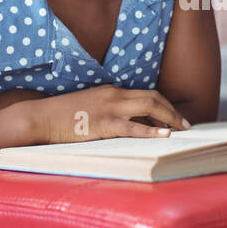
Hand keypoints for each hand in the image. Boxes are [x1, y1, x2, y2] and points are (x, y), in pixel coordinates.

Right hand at [27, 85, 189, 143]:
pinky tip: (165, 135)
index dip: (164, 105)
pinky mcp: (103, 124)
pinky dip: (152, 131)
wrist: (39, 117)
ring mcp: (109, 108)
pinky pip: (133, 128)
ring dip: (170, 118)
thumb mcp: (89, 109)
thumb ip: (108, 112)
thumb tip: (126, 125)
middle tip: (186, 125)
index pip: (146, 94)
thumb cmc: (61, 117)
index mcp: (111, 91)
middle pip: (154, 97)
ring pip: (149, 108)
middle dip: (173, 111)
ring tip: (182, 131)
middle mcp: (114, 95)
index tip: (175, 118)